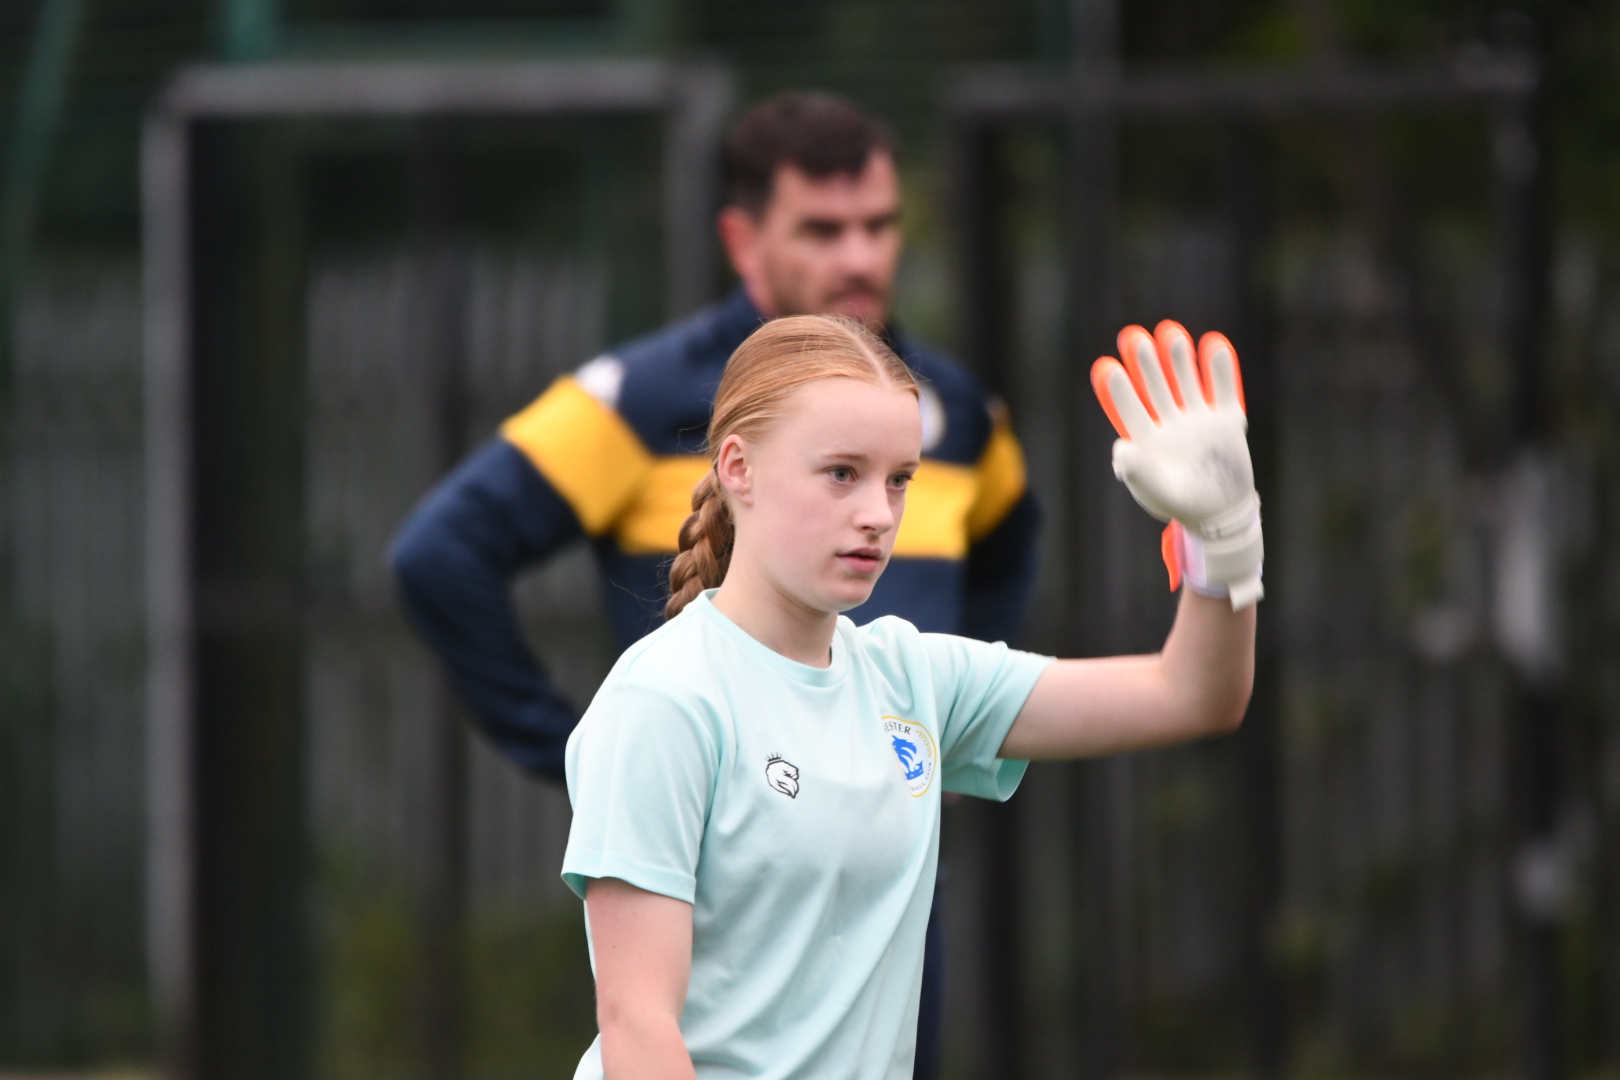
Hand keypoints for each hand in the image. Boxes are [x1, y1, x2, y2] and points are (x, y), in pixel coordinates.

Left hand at [1091, 321, 1263, 609]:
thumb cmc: (1182, 505)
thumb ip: (1139, 473)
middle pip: (1155, 387)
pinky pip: (1223, 390)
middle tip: (1133, 337)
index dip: (1118, 389)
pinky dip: (1219, 369)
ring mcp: (1198, 419)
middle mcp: (1170, 423)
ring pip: (1186, 382)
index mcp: (1147, 439)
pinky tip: (1213, 344)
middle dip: (1146, 364)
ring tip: (1170, 333)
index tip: (1106, 367)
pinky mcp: (1226, 419)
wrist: (1221, 513)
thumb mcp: (1158, 492)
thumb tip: (1120, 450)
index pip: (1129, 409)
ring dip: (1179, 359)